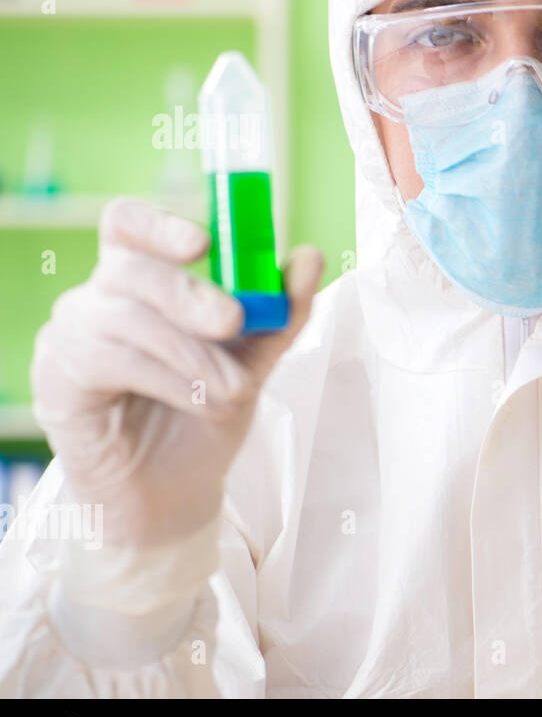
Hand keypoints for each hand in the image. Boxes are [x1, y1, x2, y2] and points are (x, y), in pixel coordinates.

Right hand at [31, 198, 322, 548]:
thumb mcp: (255, 358)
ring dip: (189, 352)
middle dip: (188, 293)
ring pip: (124, 318)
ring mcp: (69, 338)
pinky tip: (199, 399)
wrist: (177, 492)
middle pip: (129, 269)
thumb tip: (311, 256)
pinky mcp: (57, 382)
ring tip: (232, 386)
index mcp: (140, 280)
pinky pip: (104, 361)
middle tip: (235, 319)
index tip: (204, 242)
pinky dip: (165, 378)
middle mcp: (97, 300)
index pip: (128, 225)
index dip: (159, 224)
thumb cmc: (205, 413)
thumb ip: (282, 310)